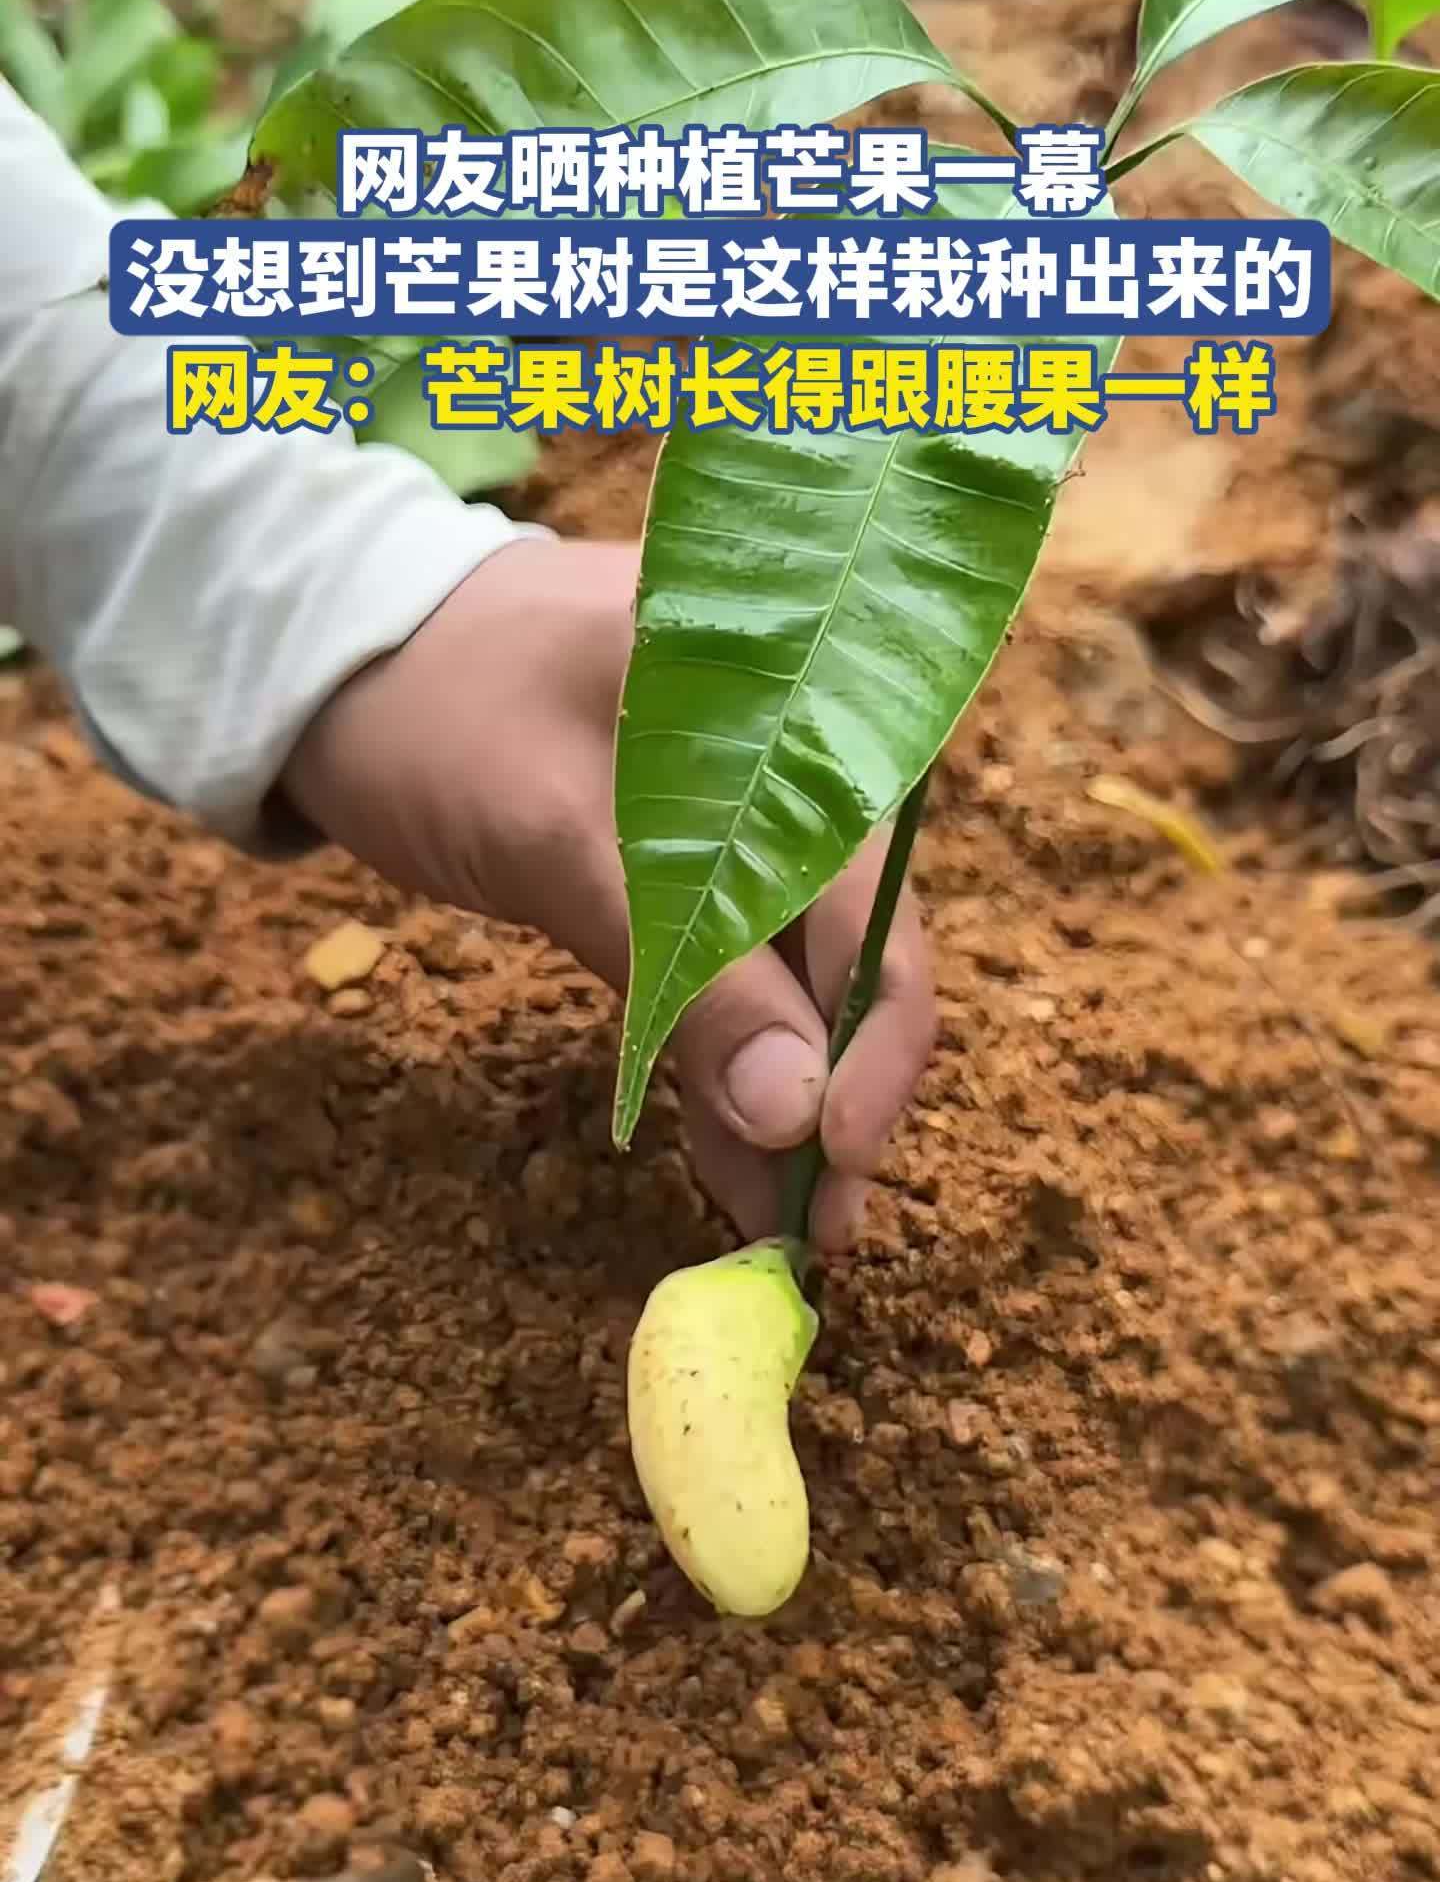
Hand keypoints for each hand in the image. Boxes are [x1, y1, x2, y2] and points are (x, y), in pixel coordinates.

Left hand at [282, 536, 934, 1251]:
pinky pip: (728, 977)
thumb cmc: (437, 710)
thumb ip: (687, 970)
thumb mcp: (556, 835)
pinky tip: (731, 1163)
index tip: (839, 1149)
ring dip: (790, 1098)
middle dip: (840, 1090)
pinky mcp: (683, 871)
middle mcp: (791, 763)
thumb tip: (797, 1114)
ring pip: (793, 977)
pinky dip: (728, 1066)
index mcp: (790, 712)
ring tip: (779, 1227)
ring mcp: (739, 820)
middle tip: (821, 1229)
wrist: (331, 652)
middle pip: (853, 947)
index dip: (880, 1034)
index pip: (876, 893)